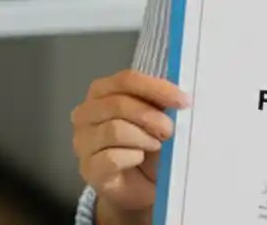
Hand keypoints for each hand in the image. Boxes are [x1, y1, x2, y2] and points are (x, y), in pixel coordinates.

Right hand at [71, 69, 190, 219]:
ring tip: (156, 146)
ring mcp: (83, 141)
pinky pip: (112, 157)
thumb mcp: (158, 118)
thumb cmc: (148, 146)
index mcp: (102, 91)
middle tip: (170, 130)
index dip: (156, 88)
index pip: (126, 80)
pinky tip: (138, 159)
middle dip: (151, 116)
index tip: (183, 101)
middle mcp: (86, 112)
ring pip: (115, 130)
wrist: (140, 186)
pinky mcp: (88, 168)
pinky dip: (132, 157)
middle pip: (119, 103)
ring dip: (143, 138)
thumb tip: (179, 97)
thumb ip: (162, 103)